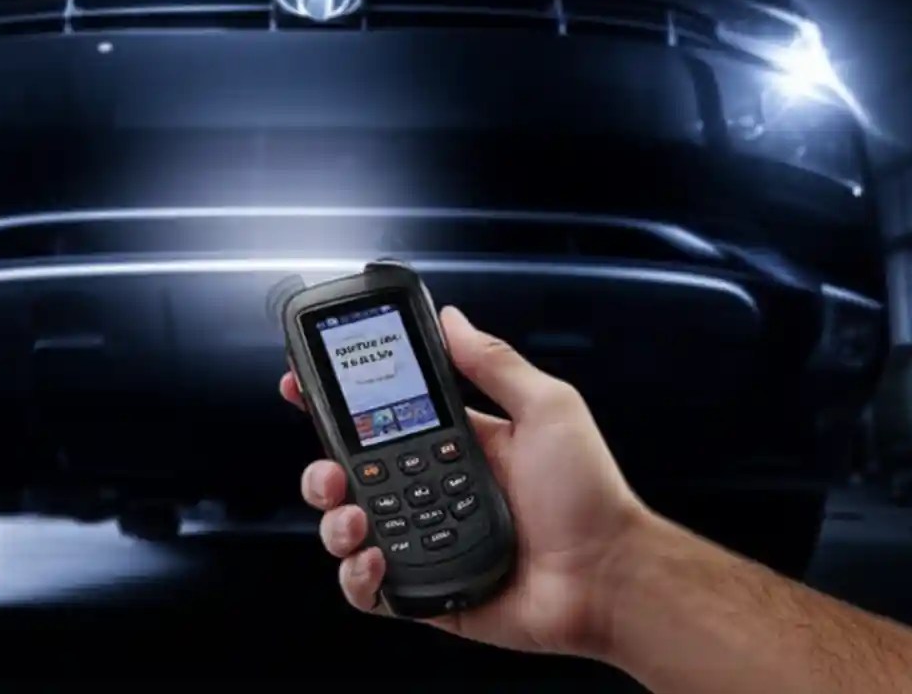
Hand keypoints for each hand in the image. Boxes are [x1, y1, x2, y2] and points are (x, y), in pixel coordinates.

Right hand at [280, 305, 648, 656]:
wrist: (609, 577)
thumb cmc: (590, 496)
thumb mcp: (548, 408)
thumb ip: (495, 364)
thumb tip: (451, 319)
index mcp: (454, 446)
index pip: (380, 418)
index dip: (337, 404)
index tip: (302, 384)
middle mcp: (429, 493)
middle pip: (349, 476)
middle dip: (321, 469)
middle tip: (329, 467)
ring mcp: (423, 543)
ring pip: (346, 531)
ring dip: (333, 522)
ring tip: (356, 517)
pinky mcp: (424, 592)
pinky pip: (369, 589)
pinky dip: (358, 578)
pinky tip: (376, 560)